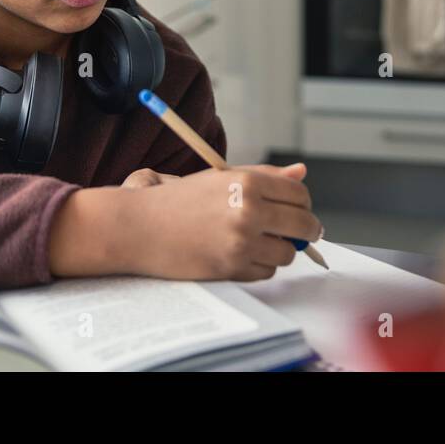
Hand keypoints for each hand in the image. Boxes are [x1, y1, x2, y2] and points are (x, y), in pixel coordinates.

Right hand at [126, 162, 320, 281]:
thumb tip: (301, 172)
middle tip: (296, 233)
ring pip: (288, 252)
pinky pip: (267, 271)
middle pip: (303, 224)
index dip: (302, 204)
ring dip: (279, 250)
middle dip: (305, 231)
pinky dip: (260, 266)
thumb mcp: (222, 178)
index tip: (297, 211)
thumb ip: (265, 176)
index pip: (299, 194)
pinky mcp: (232, 267)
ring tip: (258, 242)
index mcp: (247, 181)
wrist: (139, 227)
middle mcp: (248, 209)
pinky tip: (240, 255)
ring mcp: (241, 241)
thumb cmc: (179, 201)